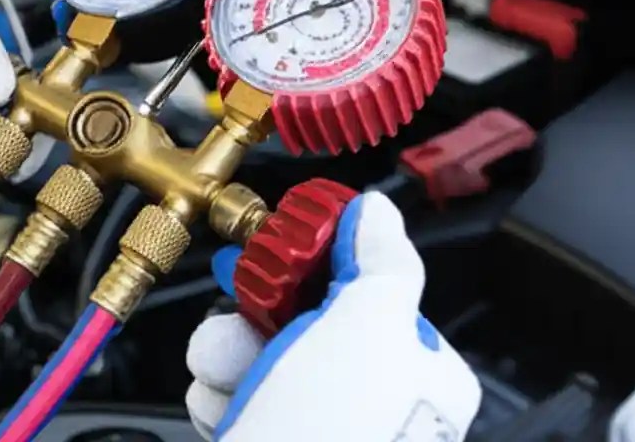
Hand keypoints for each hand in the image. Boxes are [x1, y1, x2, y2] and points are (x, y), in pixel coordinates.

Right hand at [185, 192, 481, 440]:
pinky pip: (234, 396)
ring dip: (228, 352)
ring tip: (225, 370)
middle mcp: (372, 401)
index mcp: (417, 371)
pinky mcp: (268, 440)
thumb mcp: (369, 326)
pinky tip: (221, 407)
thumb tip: (377, 214)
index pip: (367, 288)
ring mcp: (317, 427)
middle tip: (241, 305)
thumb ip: (378, 261)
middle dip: (258, 310)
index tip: (281, 243)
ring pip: (259, 354)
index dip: (318, 262)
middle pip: (303, 318)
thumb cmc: (335, 439)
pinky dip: (217, 395)